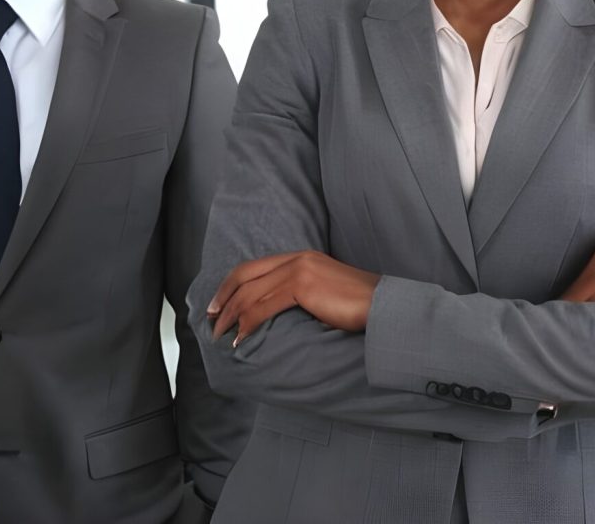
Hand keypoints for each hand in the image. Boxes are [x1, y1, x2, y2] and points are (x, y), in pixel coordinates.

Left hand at [207, 250, 380, 344]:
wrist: (383, 305)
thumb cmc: (360, 307)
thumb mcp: (324, 294)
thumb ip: (302, 294)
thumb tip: (276, 313)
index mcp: (302, 257)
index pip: (255, 266)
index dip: (232, 284)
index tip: (219, 303)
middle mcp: (297, 258)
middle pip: (246, 274)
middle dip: (224, 296)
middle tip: (210, 317)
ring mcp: (299, 269)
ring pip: (251, 292)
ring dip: (231, 315)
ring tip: (220, 333)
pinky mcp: (303, 285)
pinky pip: (263, 305)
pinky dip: (247, 323)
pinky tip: (240, 337)